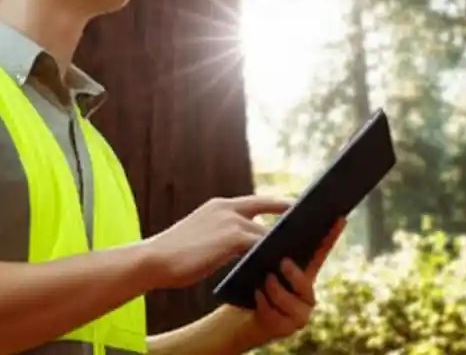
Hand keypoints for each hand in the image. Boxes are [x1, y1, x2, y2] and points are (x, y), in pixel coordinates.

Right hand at [141, 195, 290, 289]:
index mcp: (219, 206)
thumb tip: (244, 246)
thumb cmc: (175, 256)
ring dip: (283, 240)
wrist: (155, 260)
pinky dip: (273, 253)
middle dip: (288, 217)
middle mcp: (226, 208)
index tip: (294, 207)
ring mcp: (230, 221)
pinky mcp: (232, 238)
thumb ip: (223, 236)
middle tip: (311, 223)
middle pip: (268, 210)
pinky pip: (261, 245)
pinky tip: (284, 263)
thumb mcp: (202, 238)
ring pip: (266, 230)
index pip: (256, 202)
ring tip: (302, 247)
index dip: (276, 205)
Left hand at [227, 218, 345, 352]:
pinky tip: (257, 296)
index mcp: (304, 273)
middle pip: (306, 285)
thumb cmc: (257, 284)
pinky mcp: (284, 328)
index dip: (331, 237)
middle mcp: (306, 294)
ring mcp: (299, 313)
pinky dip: (264, 306)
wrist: (244, 315)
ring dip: (278, 291)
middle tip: (282, 262)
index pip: (321, 253)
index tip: (340, 218)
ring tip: (265, 280)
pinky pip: (276, 317)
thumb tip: (272, 234)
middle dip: (295, 275)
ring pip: (291, 304)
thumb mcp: (264, 264)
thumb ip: (274, 252)